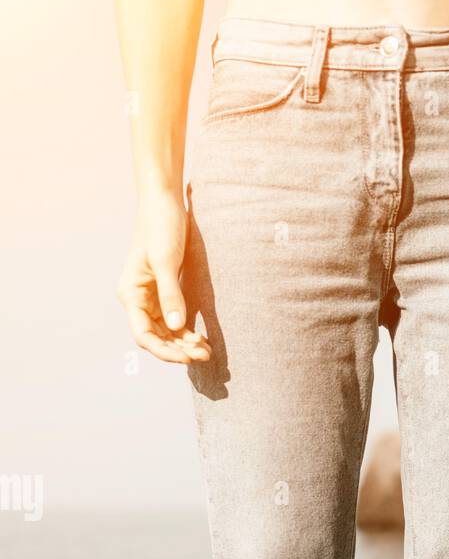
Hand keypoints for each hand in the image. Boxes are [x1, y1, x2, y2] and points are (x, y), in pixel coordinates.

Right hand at [117, 187, 210, 364]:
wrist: (164, 201)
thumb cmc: (160, 226)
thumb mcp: (165, 260)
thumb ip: (171, 295)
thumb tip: (177, 327)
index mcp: (131, 294)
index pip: (144, 335)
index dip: (164, 351)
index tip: (187, 358)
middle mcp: (138, 299)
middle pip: (156, 337)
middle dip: (178, 350)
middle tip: (204, 356)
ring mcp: (151, 297)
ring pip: (167, 332)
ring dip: (184, 344)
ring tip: (206, 351)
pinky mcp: (165, 291)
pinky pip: (175, 320)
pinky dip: (187, 332)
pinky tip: (202, 339)